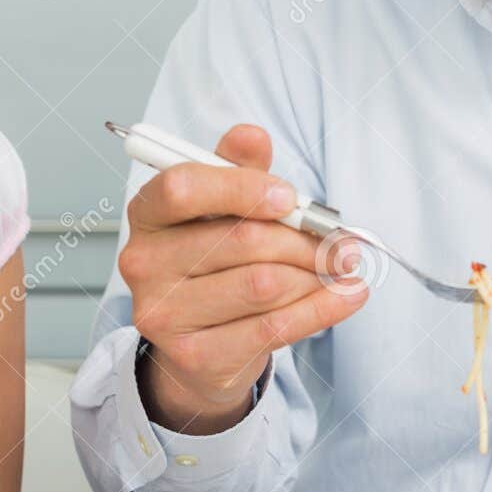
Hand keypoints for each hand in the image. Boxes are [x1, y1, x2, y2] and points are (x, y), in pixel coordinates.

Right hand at [119, 123, 367, 431]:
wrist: (200, 345)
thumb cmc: (216, 260)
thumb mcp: (223, 206)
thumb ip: (238, 168)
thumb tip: (251, 135)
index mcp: (148, 213)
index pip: (184, 188)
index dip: (245, 188)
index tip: (291, 198)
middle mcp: (144, 263)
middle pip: (242, 240)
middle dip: (305, 240)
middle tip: (342, 244)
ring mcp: (164, 314)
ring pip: (264, 284)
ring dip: (315, 275)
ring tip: (337, 269)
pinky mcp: (194, 356)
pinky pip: (274, 327)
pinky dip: (322, 308)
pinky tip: (348, 296)